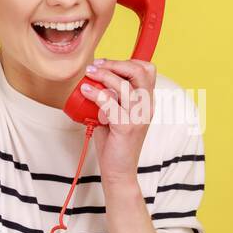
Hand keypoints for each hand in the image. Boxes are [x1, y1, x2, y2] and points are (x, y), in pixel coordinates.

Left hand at [80, 58, 155, 184]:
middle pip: (139, 72)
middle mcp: (147, 107)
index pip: (147, 70)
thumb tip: (93, 79)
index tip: (107, 64)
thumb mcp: (117, 114)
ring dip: (104, 76)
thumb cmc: (115, 142)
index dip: (128, 61)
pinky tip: (85, 90)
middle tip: (96, 66)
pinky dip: (96, 94)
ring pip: (124, 86)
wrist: (119, 171)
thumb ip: (112, 97)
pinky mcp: (126, 127)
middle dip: (115, 64)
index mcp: (147, 102)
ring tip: (88, 74)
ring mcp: (138, 117)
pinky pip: (110, 103)